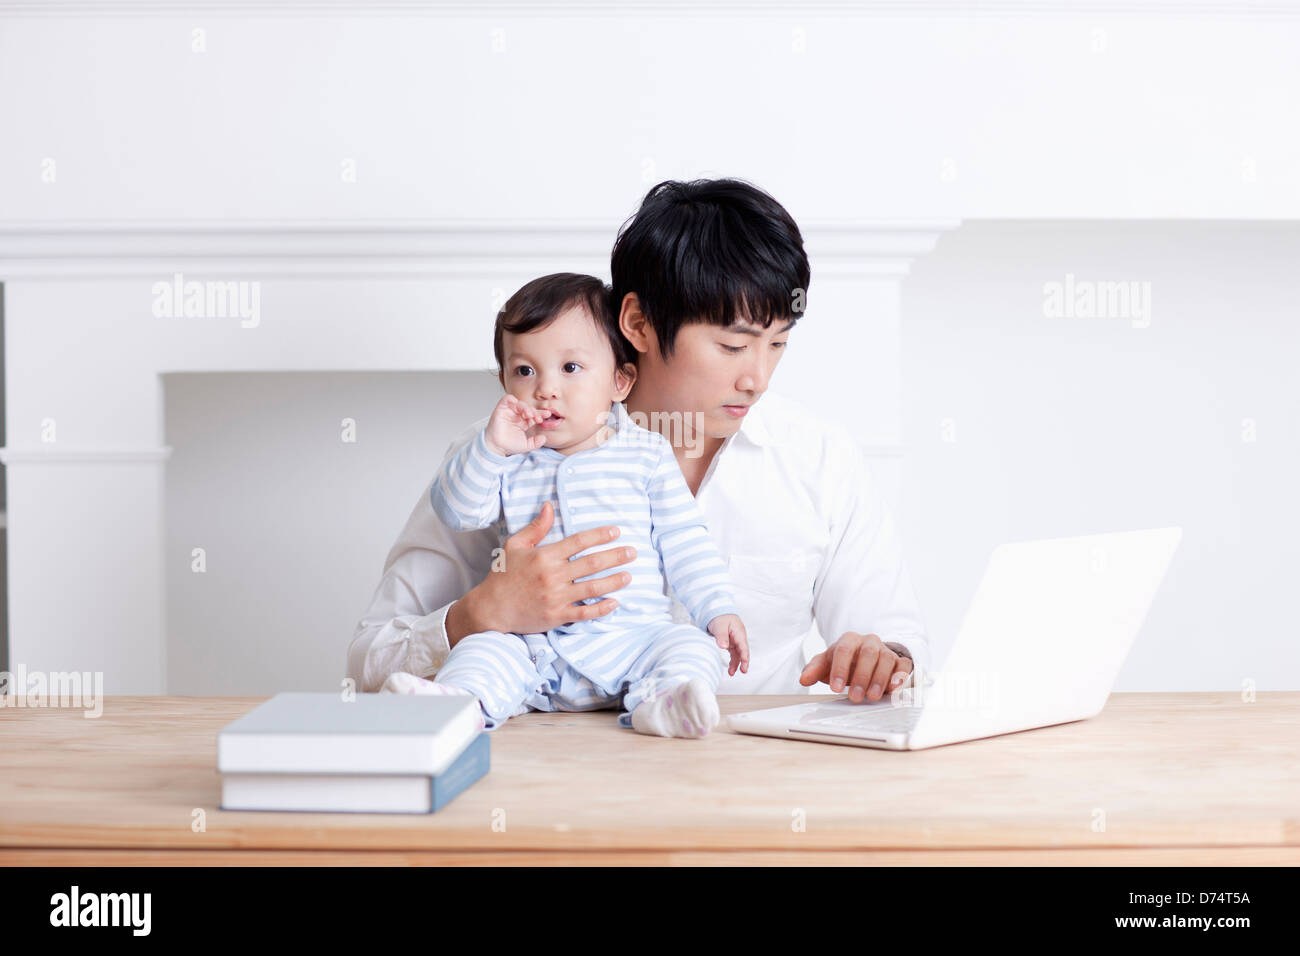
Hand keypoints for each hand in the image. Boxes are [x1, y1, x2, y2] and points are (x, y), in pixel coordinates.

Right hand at [448, 501, 637, 644]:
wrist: (491, 608)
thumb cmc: (503, 575)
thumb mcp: (515, 546)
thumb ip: (536, 527)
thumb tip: (549, 505)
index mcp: (545, 556)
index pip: (579, 541)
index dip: (600, 535)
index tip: (616, 531)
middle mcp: (553, 576)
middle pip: (592, 563)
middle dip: (615, 556)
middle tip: (633, 552)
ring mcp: (556, 597)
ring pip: (592, 588)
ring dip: (614, 581)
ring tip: (629, 575)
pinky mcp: (557, 616)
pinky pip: (584, 613)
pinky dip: (601, 609)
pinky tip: (615, 603)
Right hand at [484, 394, 553, 455]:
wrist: (497, 447)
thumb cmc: (509, 445)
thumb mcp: (526, 445)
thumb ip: (536, 443)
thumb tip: (544, 439)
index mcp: (524, 422)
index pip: (534, 415)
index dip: (540, 414)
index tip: (547, 415)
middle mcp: (517, 416)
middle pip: (528, 408)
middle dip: (534, 411)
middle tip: (537, 417)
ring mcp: (509, 412)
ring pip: (519, 404)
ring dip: (525, 407)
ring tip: (529, 414)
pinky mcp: (501, 409)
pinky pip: (506, 399)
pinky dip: (511, 399)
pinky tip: (516, 404)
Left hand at [707, 614, 749, 676]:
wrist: (718, 613)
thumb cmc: (720, 617)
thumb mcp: (720, 625)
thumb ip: (722, 636)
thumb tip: (724, 646)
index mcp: (739, 632)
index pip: (743, 645)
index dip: (745, 655)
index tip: (744, 662)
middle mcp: (739, 638)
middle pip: (743, 651)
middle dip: (744, 662)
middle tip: (743, 671)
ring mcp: (735, 642)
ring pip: (738, 655)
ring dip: (736, 664)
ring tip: (731, 673)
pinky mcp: (731, 644)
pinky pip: (733, 654)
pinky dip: (732, 661)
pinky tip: (730, 668)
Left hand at [799, 632, 913, 701]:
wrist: (864, 657)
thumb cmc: (845, 661)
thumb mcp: (826, 663)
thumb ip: (813, 670)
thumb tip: (803, 679)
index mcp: (849, 640)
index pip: (844, 650)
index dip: (839, 669)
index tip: (835, 688)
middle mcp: (869, 642)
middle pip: (867, 654)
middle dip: (861, 676)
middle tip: (855, 697)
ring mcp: (885, 650)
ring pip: (886, 659)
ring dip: (879, 679)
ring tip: (872, 696)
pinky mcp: (899, 661)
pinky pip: (903, 665)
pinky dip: (900, 675)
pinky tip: (895, 687)